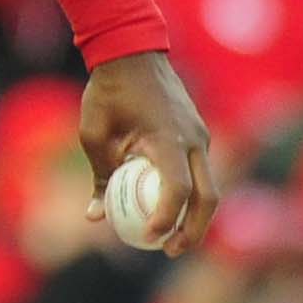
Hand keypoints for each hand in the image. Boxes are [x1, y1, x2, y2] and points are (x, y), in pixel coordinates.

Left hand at [80, 51, 217, 255]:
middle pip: (207, 197)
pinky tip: (169, 207)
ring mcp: (201, 135)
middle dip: (193, 230)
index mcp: (167, 139)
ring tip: (172, 239)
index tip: (150, 238)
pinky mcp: (199, 133)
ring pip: (209, 185)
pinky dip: (190, 193)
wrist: (131, 52)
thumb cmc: (106, 93)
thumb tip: (96, 216)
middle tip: (171, 251)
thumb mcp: (93, 136)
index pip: (176, 188)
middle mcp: (193, 139)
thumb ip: (100, 178)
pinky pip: (200, 170)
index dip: (167, 217)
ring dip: (195, 215)